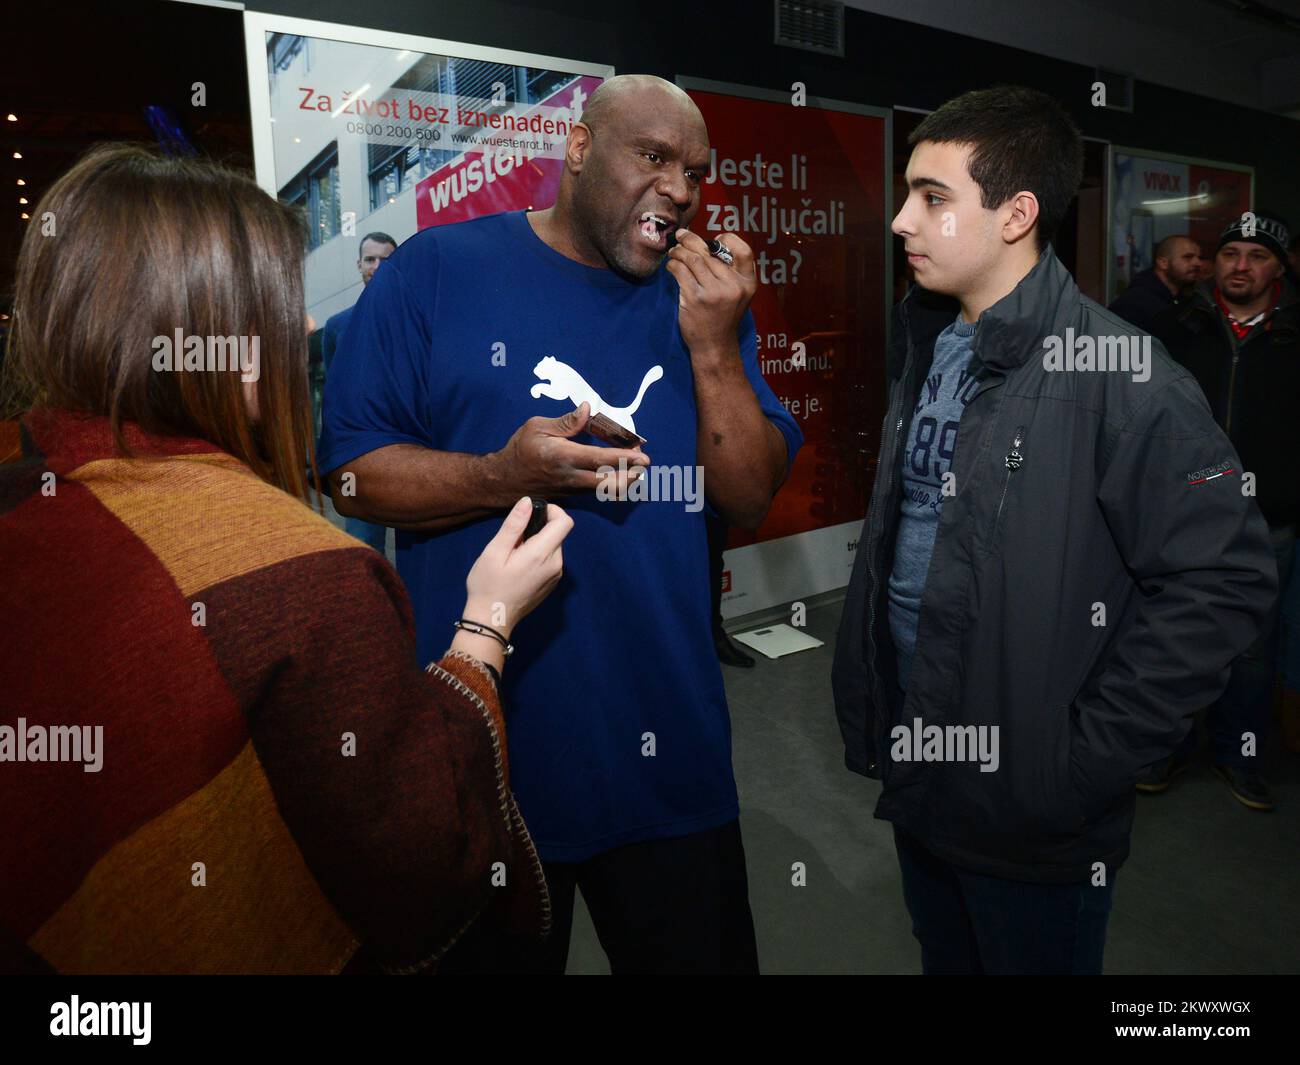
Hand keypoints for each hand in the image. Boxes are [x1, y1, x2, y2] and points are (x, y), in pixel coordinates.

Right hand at [463, 497, 573, 638]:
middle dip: (538, 528)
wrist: (492, 620)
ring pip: (554, 546)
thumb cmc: (488, 585)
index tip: (532, 513)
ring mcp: (556, 576)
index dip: (552, 511)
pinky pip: (551, 560)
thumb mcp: (495, 551)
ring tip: (513, 555)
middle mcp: (556, 564)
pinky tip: (518, 567)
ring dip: (537, 542)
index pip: (565, 522)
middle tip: (513, 539)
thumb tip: (528, 502)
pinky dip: (538, 555)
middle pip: (558, 533)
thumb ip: (514, 525)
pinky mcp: (552, 583)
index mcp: (542, 554)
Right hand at [495, 403, 648, 497]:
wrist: (505, 480)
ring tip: (635, 465)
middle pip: (611, 484)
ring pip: (607, 491)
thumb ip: (567, 421)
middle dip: (632, 475)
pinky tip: (618, 471)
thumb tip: (588, 409)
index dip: (624, 458)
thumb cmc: (520, 449)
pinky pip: (598, 491)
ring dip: (625, 479)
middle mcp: (572, 477)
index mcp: (563, 457)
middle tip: (644, 462)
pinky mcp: (573, 495)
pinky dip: (613, 482)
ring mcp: (574, 489)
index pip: (600, 460)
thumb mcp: (538, 426)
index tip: (642, 455)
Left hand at [665, 230, 756, 356]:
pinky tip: (671, 266)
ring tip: (674, 251)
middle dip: (691, 241)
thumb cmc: (722, 317)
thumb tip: (705, 243)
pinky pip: (680, 271)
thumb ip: (729, 272)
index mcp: (748, 282)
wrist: (714, 345)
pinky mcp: (696, 299)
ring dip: (679, 251)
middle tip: (681, 236)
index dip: (728, 239)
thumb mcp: (737, 295)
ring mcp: (715, 292)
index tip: (713, 239)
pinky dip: (672, 265)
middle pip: (711, 252)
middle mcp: (734, 286)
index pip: (744, 250)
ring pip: (693, 258)